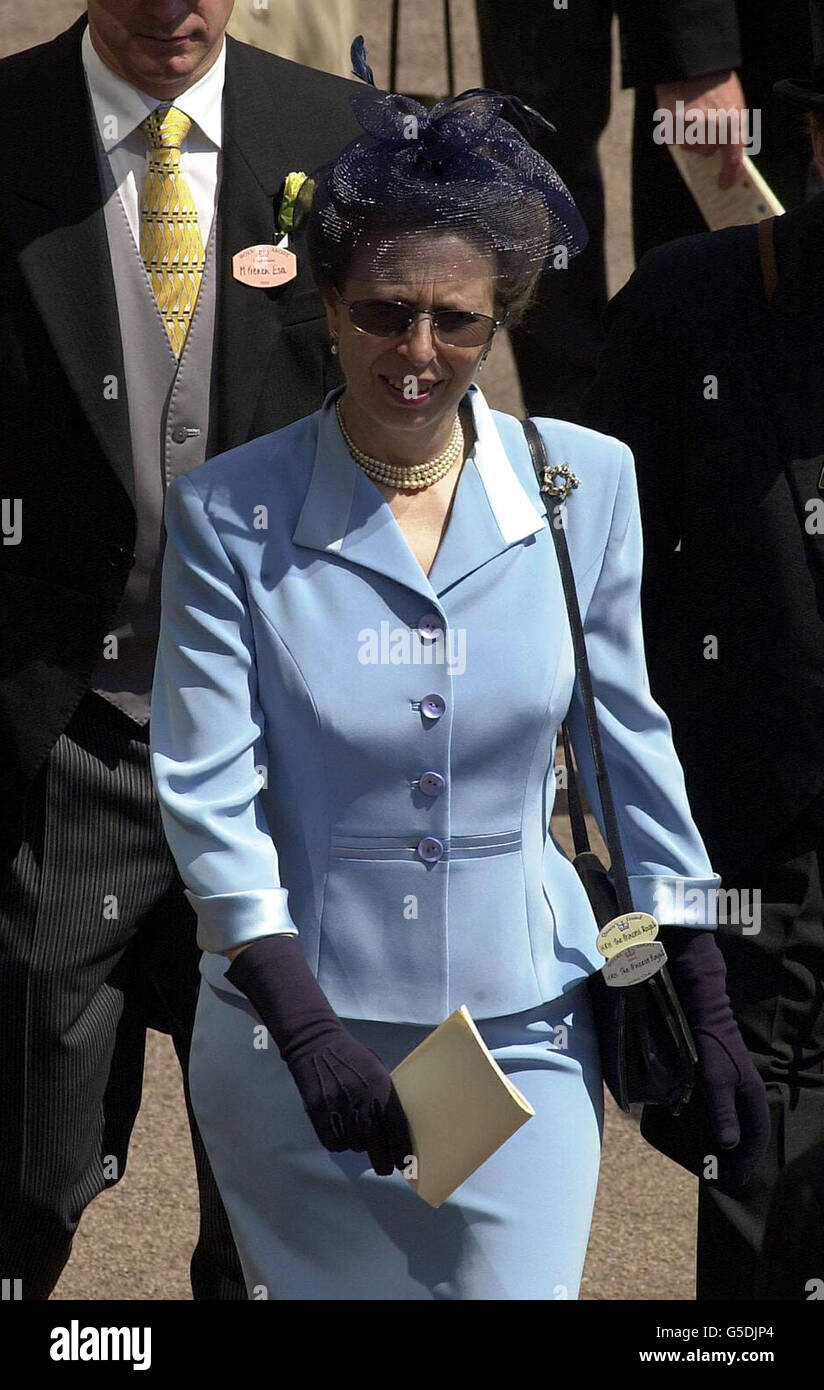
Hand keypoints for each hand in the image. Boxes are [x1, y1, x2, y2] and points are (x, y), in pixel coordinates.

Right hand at [225, 934, 412, 1174]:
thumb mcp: (376, 1069)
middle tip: (384, 1168)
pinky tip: (342, 1135)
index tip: (405, 1163)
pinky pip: (333, 1142)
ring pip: (354, 1143)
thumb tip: (397, 1128)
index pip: (396, 1124)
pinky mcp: (318, 1111)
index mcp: (380, 1084)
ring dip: (359, 1146)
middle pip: (376, 1141)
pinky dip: (339, 1143)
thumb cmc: (352, 1058)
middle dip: (382, 1160)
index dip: (401, 1148)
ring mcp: (338, 1105)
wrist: (317, 1044)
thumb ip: (385, 1095)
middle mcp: (361, 1097)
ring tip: (360, 1139)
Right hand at [654, 70, 747, 188]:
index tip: (723, 184)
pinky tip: (680, 115)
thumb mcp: (735, 103)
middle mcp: (710, 128)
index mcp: (731, 122)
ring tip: (693, 113)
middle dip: (708, 142)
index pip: (732, 159)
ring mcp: (688, 129)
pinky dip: (676, 132)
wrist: (691, 63)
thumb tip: (732, 159)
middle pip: (707, 152)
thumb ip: (736, 130)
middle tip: (707, 121)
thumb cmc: (717, 83)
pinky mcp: (670, 127)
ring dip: (691, 136)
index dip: (728, 175)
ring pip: (690, 147)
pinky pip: (674, 140)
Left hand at [658, 926, 769, 1187]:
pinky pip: (725, 1113)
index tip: (737, 1181)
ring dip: (727, 1146)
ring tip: (715, 1166)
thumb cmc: (710, 1047)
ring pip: (736, 1125)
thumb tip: (730, 1146)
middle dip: (737, 1159)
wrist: (703, 1013)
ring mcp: (735, 1088)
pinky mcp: (721, 1082)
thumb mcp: (715, 1081)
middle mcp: (747, 1095)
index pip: (756, 1137)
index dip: (747, 1161)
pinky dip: (719, 1129)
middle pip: (747, 1134)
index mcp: (752, 1097)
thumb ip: (723, 1113)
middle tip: (725, 1180)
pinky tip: (706, 1138)